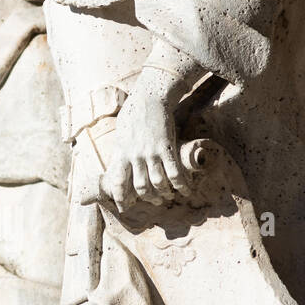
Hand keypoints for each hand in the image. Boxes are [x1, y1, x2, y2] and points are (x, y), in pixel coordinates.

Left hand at [98, 75, 190, 214]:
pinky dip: (181, 184)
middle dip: (148, 198)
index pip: (118, 183)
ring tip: (168, 195)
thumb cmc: (134, 114)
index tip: (125, 207)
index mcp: (121, 153)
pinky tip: (186, 189)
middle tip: (154, 200)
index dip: (121, 199)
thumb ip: (121, 151)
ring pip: (158, 183)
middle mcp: (135, 155)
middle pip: (141, 187)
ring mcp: (151, 152)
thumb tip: (118, 165)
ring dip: (164, 193)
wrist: (150, 97)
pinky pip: (174, 172)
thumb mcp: (121, 134)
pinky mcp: (167, 147)